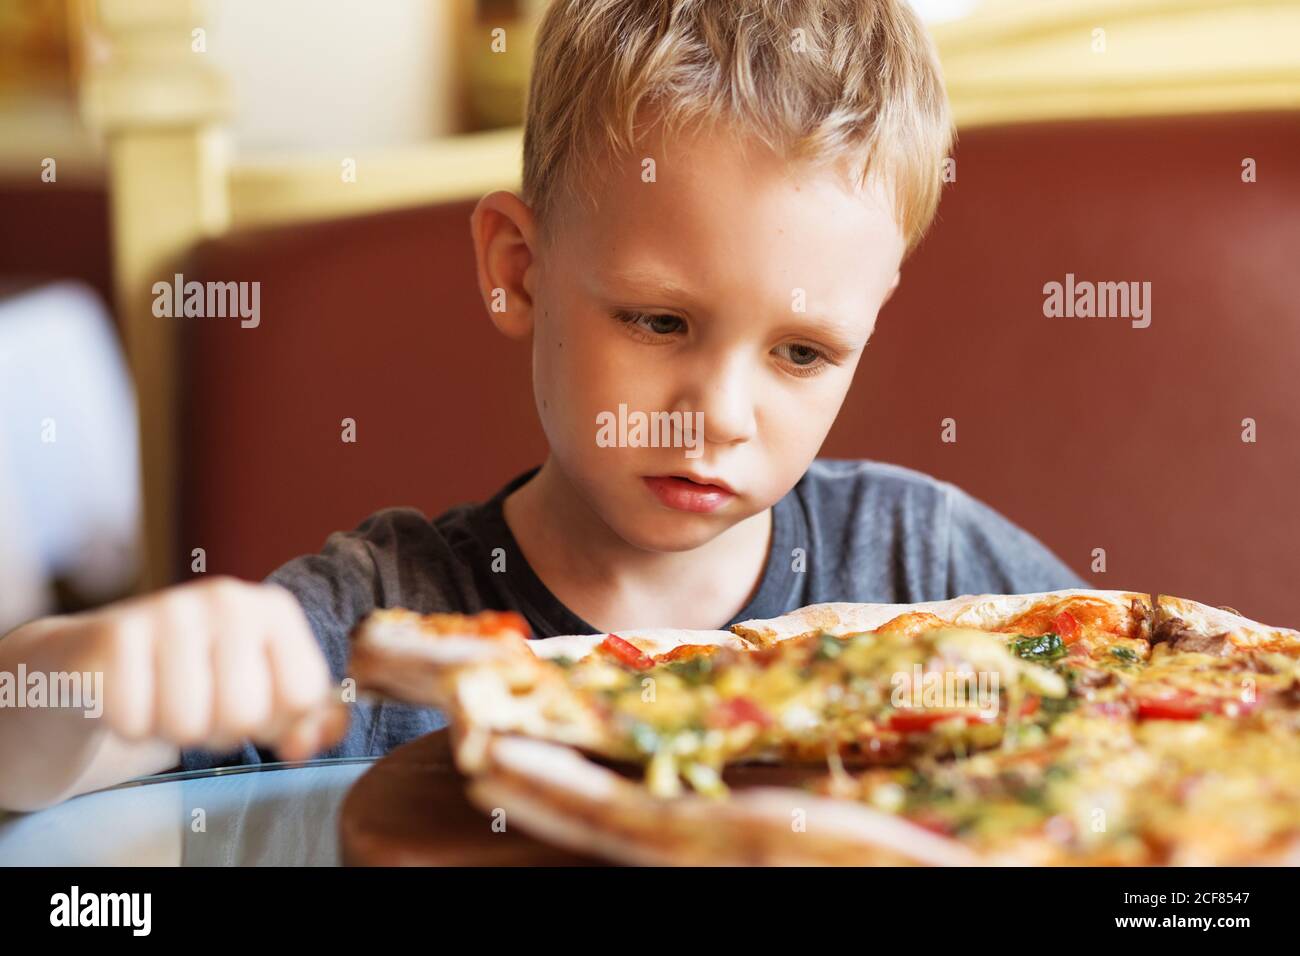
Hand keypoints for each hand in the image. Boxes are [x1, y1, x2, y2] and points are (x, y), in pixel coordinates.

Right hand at [66, 577, 347, 760]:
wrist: (102, 652)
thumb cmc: (199, 674)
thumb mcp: (263, 688)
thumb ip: (307, 719)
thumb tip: (309, 743)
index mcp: (274, 609)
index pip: (303, 694)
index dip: (277, 720)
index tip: (252, 702)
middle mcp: (227, 599)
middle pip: (246, 714)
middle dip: (221, 730)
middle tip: (201, 702)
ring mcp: (170, 611)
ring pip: (188, 725)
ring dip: (173, 730)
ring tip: (166, 697)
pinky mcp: (116, 635)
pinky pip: (135, 723)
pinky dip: (131, 726)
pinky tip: (132, 693)